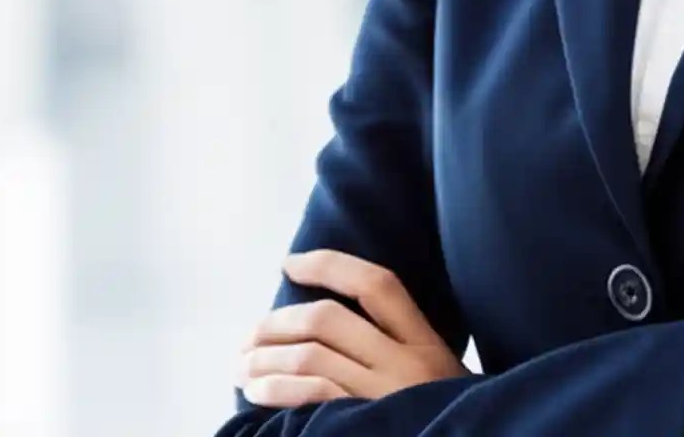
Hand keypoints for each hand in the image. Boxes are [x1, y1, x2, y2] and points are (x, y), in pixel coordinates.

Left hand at [237, 250, 469, 408]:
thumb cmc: (442, 419)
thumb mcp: (437, 380)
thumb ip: (395, 350)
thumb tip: (319, 328)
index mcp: (426, 343)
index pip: (376, 284)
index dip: (328, 265)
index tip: (290, 263)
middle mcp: (408, 364)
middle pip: (327, 319)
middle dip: (275, 323)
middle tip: (247, 339)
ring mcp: (385, 396)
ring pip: (310, 356)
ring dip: (263, 359)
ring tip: (241, 369)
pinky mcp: (365, 425)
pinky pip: (311, 396)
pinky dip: (275, 389)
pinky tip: (256, 392)